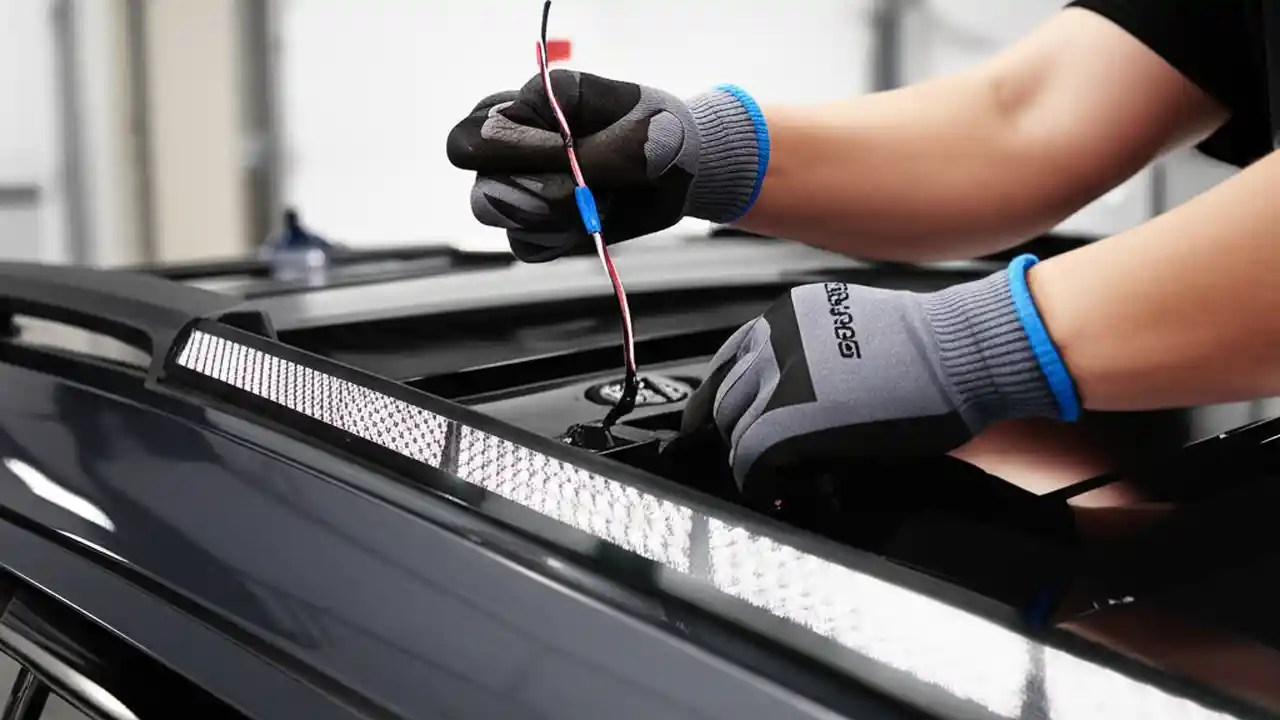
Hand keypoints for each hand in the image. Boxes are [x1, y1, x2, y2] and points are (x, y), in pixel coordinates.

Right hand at [446, 71, 766, 261]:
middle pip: (481, 193)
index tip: (568, 148)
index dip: (514, 153)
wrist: (677, 167)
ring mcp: (516, 190)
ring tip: (601, 197)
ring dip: (559, 217)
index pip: (472, 140)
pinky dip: (564, 237)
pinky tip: (593, 218)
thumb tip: (546, 179)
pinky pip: (528, 245)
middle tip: (586, 185)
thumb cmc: (653, 134)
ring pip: (504, 223)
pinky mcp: (533, 227)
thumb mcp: (636, 136)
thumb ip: (588, 154)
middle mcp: (506, 151)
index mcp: (521, 108)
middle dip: (539, 196)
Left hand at [681, 268, 1070, 492]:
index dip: (724, 397)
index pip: (730, 359)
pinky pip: (751, 464)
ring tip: (787, 479)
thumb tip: (803, 396)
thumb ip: (815, 356)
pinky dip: (765, 484)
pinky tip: (796, 490)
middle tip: (762, 462)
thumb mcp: (857, 332)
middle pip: (725, 398)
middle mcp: (773, 341)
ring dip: (755, 460)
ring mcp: (775, 382)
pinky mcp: (784, 423)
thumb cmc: (937, 347)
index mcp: (789, 316)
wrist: (965, 354)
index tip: (720, 421)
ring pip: (734, 433)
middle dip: (738, 433)